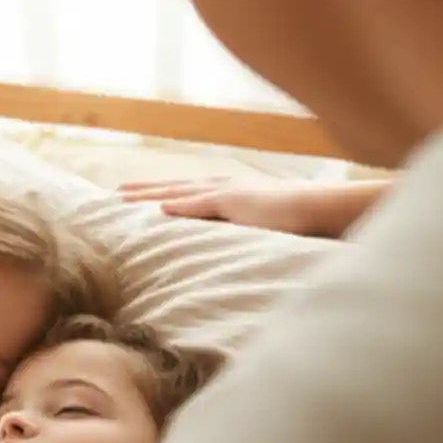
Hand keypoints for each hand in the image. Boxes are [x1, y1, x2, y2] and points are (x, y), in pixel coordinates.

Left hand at [119, 177, 391, 237]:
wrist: (327, 210)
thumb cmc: (302, 225)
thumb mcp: (264, 231)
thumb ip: (242, 237)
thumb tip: (226, 255)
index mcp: (232, 194)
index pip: (186, 194)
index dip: (160, 195)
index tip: (135, 198)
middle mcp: (226, 187)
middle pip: (175, 188)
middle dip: (144, 191)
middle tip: (114, 194)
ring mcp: (231, 192)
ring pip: (179, 191)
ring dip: (150, 194)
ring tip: (121, 197)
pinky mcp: (238, 201)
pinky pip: (202, 203)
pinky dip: (180, 205)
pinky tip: (158, 209)